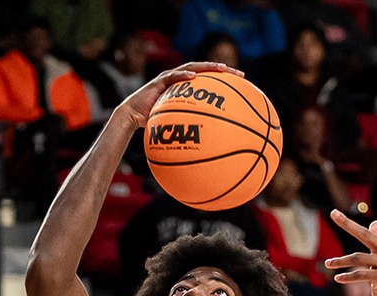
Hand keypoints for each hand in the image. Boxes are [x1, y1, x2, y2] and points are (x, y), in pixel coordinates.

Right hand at [115, 61, 242, 128]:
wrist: (133, 116)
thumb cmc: (154, 122)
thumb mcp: (177, 126)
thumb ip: (192, 128)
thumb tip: (210, 147)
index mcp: (188, 88)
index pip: (210, 80)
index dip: (227, 81)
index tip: (244, 84)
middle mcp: (181, 79)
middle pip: (206, 70)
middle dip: (224, 71)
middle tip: (241, 74)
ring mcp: (170, 78)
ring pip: (192, 67)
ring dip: (207, 67)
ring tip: (222, 69)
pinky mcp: (159, 81)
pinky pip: (172, 77)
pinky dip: (183, 75)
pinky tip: (194, 76)